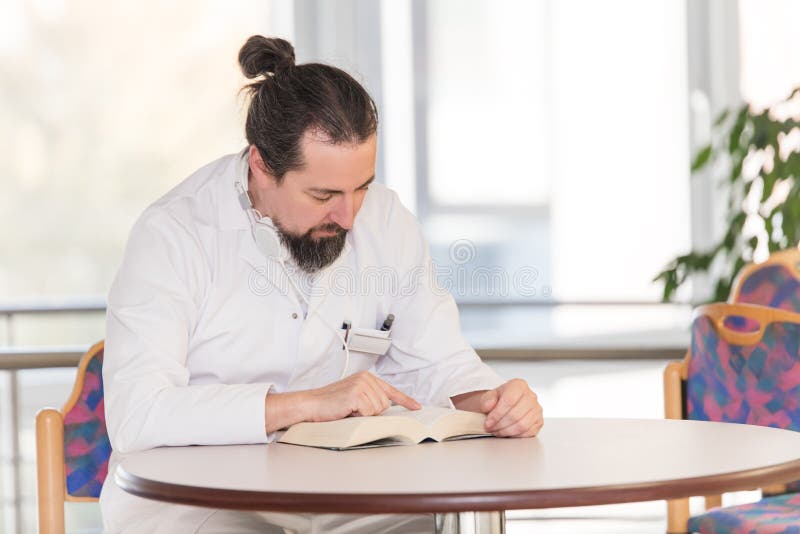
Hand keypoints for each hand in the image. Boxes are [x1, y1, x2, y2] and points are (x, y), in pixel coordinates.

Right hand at [305, 371, 421, 420]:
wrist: (311, 404)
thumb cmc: (331, 404)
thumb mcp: (355, 397)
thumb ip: (370, 398)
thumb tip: (386, 409)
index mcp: (367, 377)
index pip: (391, 390)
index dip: (405, 400)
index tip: (416, 407)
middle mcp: (366, 378)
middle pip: (385, 404)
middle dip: (372, 412)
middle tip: (354, 410)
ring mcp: (362, 384)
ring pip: (378, 410)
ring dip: (364, 414)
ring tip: (349, 410)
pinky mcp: (356, 394)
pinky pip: (368, 412)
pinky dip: (358, 416)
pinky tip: (346, 410)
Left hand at [480, 379, 542, 437]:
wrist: (506, 404)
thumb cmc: (499, 399)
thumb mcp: (489, 396)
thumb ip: (487, 400)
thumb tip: (488, 406)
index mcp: (519, 385)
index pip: (509, 401)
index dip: (497, 414)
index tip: (488, 422)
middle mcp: (531, 396)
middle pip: (515, 415)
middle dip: (500, 425)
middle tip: (490, 428)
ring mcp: (537, 409)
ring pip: (522, 425)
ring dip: (507, 431)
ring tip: (497, 431)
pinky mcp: (539, 421)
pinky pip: (528, 432)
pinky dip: (515, 435)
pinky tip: (507, 433)